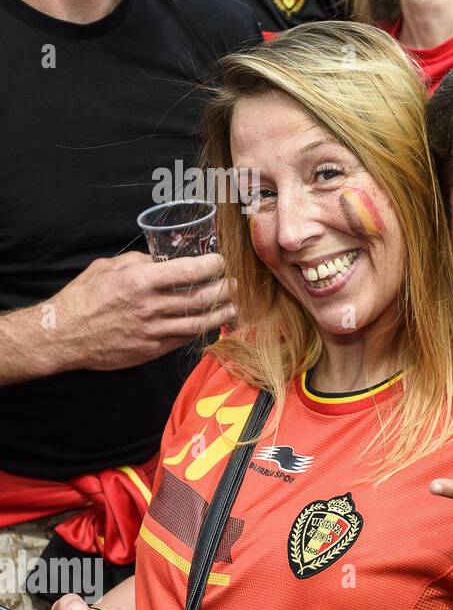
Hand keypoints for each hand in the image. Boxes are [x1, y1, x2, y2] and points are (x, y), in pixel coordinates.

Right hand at [46, 252, 234, 371]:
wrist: (62, 335)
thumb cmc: (82, 297)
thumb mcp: (107, 267)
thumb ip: (139, 262)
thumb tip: (162, 259)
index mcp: (140, 281)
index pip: (189, 271)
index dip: (213, 266)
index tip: (221, 262)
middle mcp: (150, 306)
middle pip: (201, 298)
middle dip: (224, 290)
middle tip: (234, 284)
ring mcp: (152, 330)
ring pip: (199, 322)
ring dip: (222, 314)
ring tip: (233, 306)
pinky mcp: (151, 349)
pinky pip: (184, 338)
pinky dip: (201, 330)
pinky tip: (211, 323)